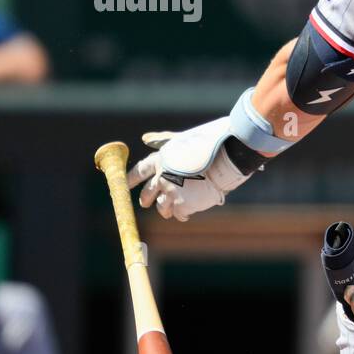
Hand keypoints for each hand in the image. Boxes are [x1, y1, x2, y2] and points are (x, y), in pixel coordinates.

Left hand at [126, 117, 256, 221]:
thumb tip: (145, 138)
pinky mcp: (184, 205)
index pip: (138, 171)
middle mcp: (162, 177)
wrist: (227, 157)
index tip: (126, 186)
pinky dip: (182, 215)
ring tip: (170, 210)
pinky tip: (185, 215)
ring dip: (165, 209)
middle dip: (146, 200)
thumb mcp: (182, 139)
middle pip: (147, 194)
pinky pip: (179, 215)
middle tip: (147, 203)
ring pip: (162, 208)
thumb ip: (163, 140)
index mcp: (160, 160)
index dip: (131, 179)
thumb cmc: (208, 144)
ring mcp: (172, 193)